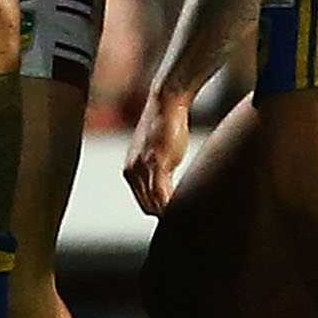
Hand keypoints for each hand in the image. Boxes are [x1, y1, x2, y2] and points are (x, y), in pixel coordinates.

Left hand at [124, 88, 191, 216]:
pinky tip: (184, 205)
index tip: (176, 214)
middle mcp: (132, 171)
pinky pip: (161, 194)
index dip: (160, 211)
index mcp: (130, 171)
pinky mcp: (156, 163)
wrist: (166, 100)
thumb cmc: (168, 123)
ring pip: (154, 204)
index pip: (144, 203)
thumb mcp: (159, 151)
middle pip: (148, 207)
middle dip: (164, 214)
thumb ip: (159, 170)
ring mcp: (142, 168)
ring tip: (188, 212)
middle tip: (185, 216)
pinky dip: (171, 204)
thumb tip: (171, 187)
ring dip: (169, 211)